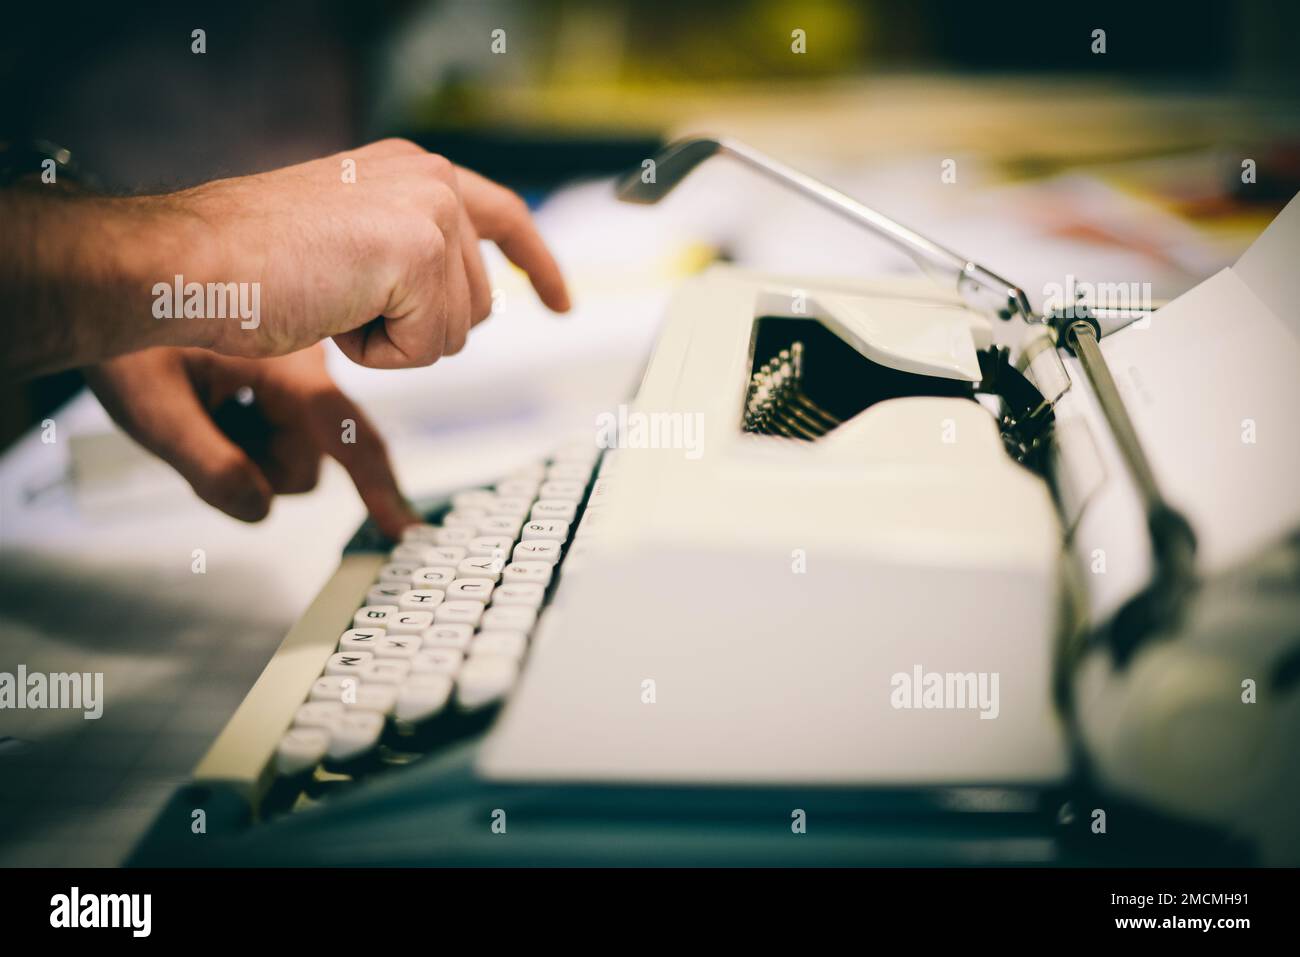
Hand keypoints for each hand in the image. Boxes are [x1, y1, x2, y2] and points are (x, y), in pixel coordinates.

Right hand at [1, 139, 569, 377]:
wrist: (190, 263)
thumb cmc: (249, 264)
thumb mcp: (349, 246)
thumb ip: (409, 253)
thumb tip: (467, 297)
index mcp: (413, 171)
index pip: (505, 216)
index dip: (536, 266)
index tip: (562, 304)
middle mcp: (430, 178)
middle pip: (478, 305)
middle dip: (415, 330)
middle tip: (340, 300)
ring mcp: (429, 210)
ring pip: (457, 333)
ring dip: (393, 342)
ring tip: (331, 299)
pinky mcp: (419, 250)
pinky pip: (429, 348)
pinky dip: (379, 354)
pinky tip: (333, 312)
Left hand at [84, 345, 418, 536]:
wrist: (114, 281)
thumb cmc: (130, 334)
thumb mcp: (153, 407)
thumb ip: (210, 468)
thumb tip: (258, 507)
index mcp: (289, 367)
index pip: (348, 436)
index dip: (378, 490)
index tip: (405, 529)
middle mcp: (308, 367)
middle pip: (307, 459)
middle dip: (254, 463)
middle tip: (192, 428)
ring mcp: (299, 373)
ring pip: (293, 452)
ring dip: (245, 449)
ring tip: (196, 406)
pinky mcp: (285, 378)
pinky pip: (282, 431)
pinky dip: (245, 432)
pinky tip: (210, 402)